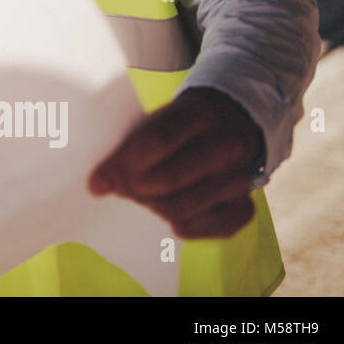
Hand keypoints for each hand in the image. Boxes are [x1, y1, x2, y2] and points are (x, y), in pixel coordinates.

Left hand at [88, 87, 263, 238]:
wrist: (233, 120)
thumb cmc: (181, 123)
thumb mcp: (159, 117)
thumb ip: (133, 144)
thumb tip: (99, 184)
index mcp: (198, 114)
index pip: (156, 141)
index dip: (121, 165)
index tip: (96, 182)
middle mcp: (226, 145)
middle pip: (167, 180)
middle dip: (133, 189)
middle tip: (119, 189)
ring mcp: (241, 177)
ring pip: (184, 209)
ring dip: (154, 207)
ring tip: (144, 196)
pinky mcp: (246, 204)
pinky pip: (211, 229)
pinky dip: (187, 226)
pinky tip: (174, 214)